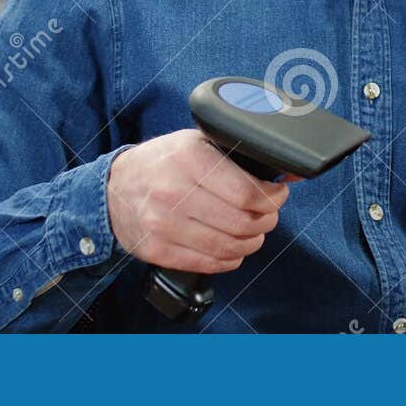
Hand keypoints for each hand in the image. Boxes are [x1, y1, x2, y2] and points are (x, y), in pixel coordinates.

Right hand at [106, 129, 288, 272]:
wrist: (114, 187)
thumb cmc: (163, 162)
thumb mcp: (197, 142)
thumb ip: (239, 155)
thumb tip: (291, 171)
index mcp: (188, 158)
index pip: (246, 192)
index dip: (272, 198)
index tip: (278, 194)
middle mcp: (173, 192)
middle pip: (241, 222)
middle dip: (266, 221)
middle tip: (268, 214)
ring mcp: (162, 224)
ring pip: (228, 246)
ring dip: (251, 242)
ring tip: (253, 232)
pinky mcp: (156, 250)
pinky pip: (208, 264)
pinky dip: (230, 259)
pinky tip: (232, 248)